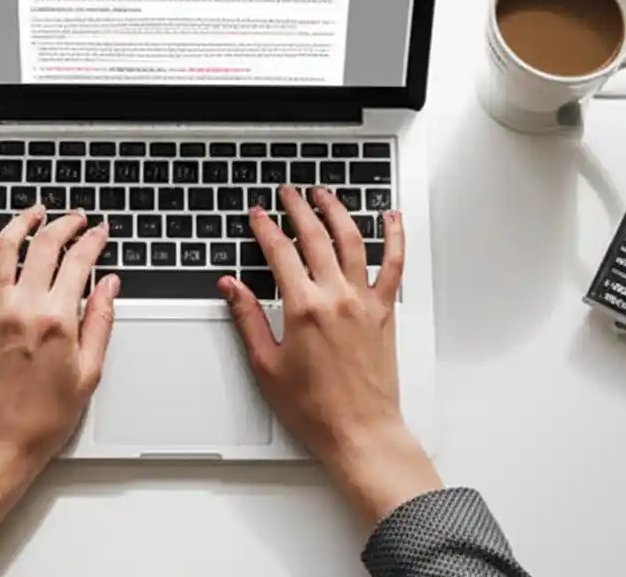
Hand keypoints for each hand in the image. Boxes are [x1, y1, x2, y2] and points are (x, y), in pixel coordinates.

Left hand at [0, 206, 118, 548]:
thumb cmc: (42, 419)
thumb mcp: (88, 373)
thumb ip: (99, 322)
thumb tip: (108, 286)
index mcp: (56, 321)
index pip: (78, 262)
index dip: (92, 240)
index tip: (99, 231)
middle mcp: (22, 309)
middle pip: (43, 247)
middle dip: (62, 224)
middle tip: (73, 217)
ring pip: (4, 250)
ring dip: (21, 224)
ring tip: (34, 214)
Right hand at [219, 186, 441, 523]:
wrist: (359, 431)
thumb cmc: (314, 407)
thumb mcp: (266, 364)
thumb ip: (247, 318)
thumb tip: (230, 286)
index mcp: (303, 308)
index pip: (280, 252)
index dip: (265, 227)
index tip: (257, 214)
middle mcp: (336, 298)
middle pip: (315, 236)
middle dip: (297, 208)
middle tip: (287, 194)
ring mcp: (364, 301)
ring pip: (352, 240)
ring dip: (336, 211)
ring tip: (324, 195)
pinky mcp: (384, 311)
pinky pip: (394, 265)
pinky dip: (394, 236)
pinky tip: (390, 218)